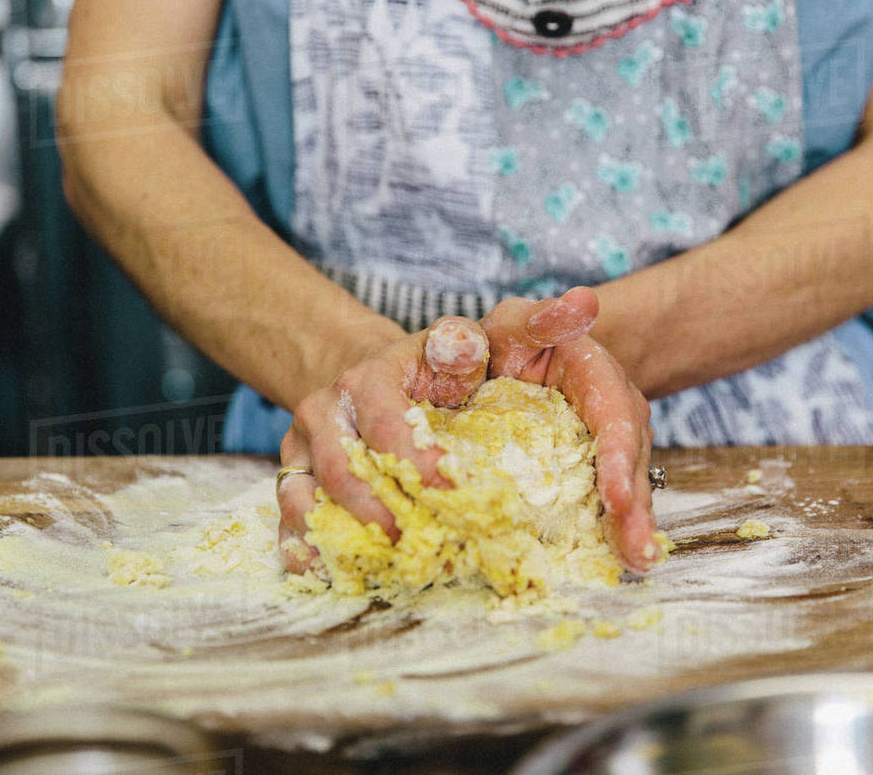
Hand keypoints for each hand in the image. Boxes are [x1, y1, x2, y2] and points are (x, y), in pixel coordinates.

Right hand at [277, 287, 657, 573]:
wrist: (384, 376)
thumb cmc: (447, 365)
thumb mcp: (488, 337)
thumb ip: (533, 324)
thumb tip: (583, 304)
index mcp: (374, 376)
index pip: (386, 420)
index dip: (414, 459)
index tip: (449, 490)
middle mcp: (331, 409)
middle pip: (340, 465)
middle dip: (375, 508)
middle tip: (415, 541)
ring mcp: (307, 445)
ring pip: (303, 492)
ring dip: (338, 531)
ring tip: (379, 561)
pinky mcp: (298, 477)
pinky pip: (290, 514)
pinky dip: (301, 544)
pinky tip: (321, 568)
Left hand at [480, 287, 657, 570]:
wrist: (479, 367)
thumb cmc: (490, 341)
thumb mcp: (508, 324)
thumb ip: (536, 317)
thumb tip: (583, 302)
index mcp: (589, 364)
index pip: (613, 406)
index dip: (616, 451)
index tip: (615, 494)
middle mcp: (607, 399)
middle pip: (629, 450)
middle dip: (632, 499)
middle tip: (633, 545)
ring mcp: (602, 433)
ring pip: (626, 477)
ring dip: (632, 521)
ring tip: (638, 561)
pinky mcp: (588, 463)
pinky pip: (608, 495)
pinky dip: (615, 527)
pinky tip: (625, 560)